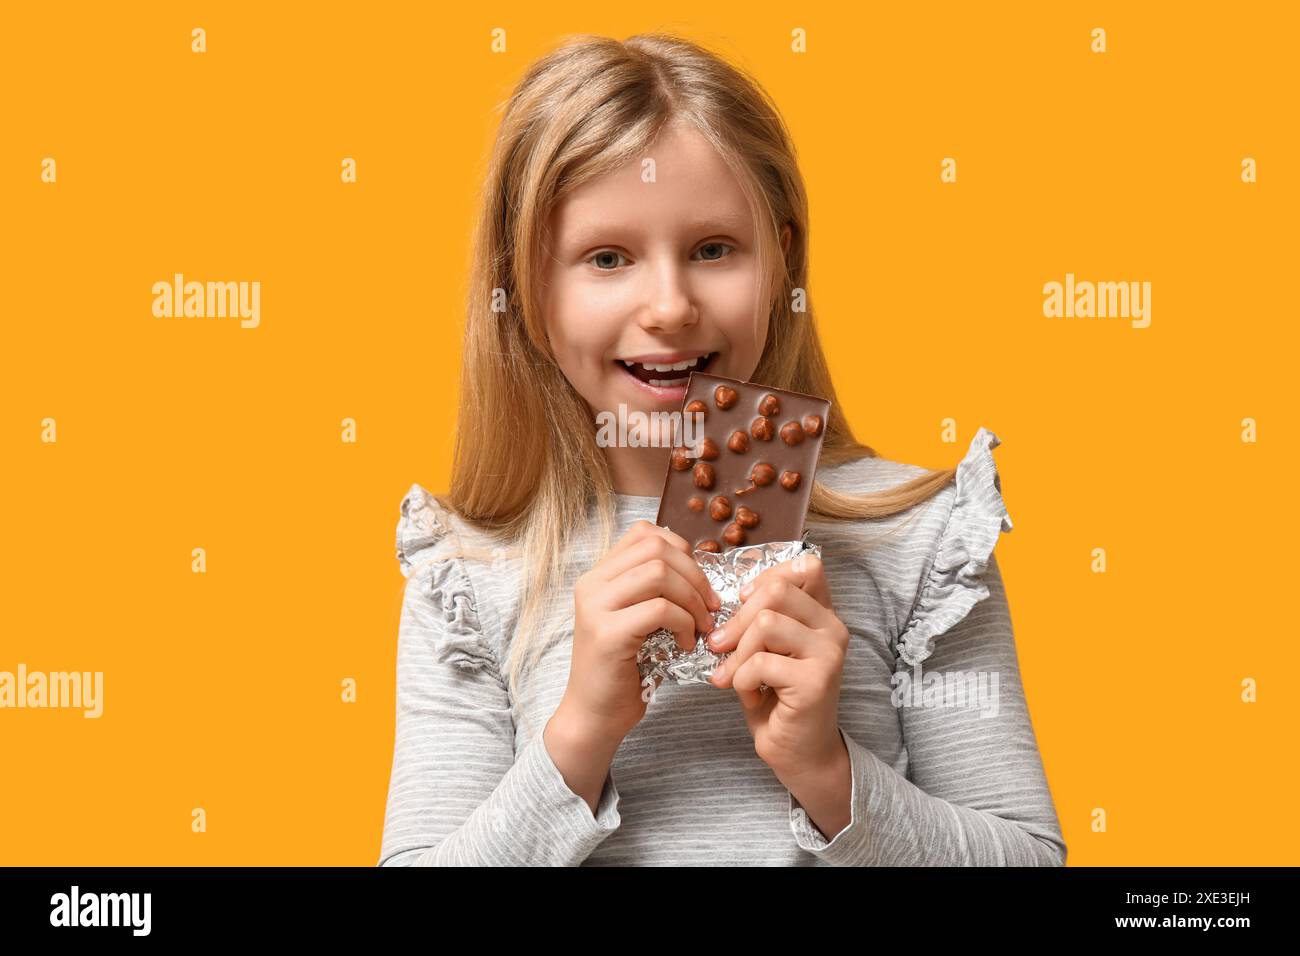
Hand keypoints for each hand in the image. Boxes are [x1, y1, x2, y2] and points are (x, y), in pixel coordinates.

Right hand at [562, 520, 721, 745]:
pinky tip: (687, 643)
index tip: (696, 581)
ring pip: (659, 574)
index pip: (644, 533)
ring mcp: (595, 607)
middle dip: (694, 574)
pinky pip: (660, 609)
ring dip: (692, 599)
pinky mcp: (607, 634)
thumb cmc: (623, 669)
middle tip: (709, 606)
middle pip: (656, 549)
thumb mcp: (636, 618)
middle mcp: (591, 584)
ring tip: (701, 626)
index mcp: (598, 575)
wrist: (594, 715)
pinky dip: (685, 624)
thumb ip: (651, 589)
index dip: (680, 550)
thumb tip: (695, 565)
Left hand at [706, 553, 848, 782]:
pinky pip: (760, 663)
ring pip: (766, 623)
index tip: (744, 605)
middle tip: (718, 647)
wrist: (797, 751)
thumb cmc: (775, 696)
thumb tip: (719, 599)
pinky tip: (751, 696)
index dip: (765, 579)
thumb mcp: (766, 648)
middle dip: (737, 620)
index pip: (805, 566)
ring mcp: (829, 654)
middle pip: (776, 591)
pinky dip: (742, 681)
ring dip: (737, 654)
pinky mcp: (816, 681)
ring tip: (735, 677)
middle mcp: (833, 628)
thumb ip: (759, 617)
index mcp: (822, 614)